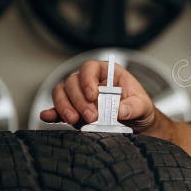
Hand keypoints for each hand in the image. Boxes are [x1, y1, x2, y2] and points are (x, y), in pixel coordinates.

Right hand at [39, 60, 156, 131]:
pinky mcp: (73, 110)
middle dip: (79, 100)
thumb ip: (133, 107)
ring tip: (74, 120)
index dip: (88, 80)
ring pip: (61, 93)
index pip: (90, 68)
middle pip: (72, 82)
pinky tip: (48, 117)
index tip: (93, 96)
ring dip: (64, 106)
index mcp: (106, 73)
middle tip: (91, 116)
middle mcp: (89, 81)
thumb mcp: (142, 106)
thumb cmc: (138, 107)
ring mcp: (79, 96)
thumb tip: (119, 110)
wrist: (136, 123)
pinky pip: (57, 108)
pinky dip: (52, 113)